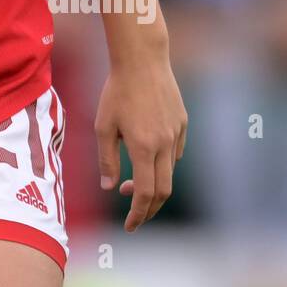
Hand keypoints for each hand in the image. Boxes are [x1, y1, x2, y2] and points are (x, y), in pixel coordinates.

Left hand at [95, 58, 187, 230]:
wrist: (142, 60)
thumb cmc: (116, 91)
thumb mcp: (103, 126)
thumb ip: (106, 159)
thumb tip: (109, 188)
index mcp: (144, 147)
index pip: (146, 193)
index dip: (138, 214)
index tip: (130, 226)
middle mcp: (165, 144)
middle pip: (163, 190)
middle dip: (149, 209)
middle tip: (135, 217)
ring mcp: (177, 133)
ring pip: (170, 171)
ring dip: (155, 185)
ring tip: (132, 185)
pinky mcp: (183, 123)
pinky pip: (176, 152)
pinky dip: (163, 164)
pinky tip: (148, 158)